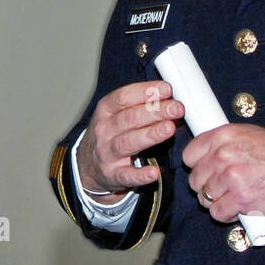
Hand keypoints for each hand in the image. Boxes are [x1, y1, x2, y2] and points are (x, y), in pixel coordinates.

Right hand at [75, 81, 182, 204]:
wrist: (88, 165)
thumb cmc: (109, 135)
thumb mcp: (116, 114)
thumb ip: (140, 104)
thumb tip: (169, 97)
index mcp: (105, 110)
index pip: (123, 97)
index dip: (145, 92)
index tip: (165, 89)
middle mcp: (104, 130)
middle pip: (129, 118)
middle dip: (155, 112)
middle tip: (176, 108)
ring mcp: (107, 153)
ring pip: (128, 143)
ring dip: (150, 135)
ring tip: (169, 129)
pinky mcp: (112, 175)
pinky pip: (127, 176)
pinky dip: (140, 175)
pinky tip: (154, 172)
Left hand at [182, 124, 264, 221]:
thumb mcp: (248, 135)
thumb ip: (224, 144)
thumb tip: (204, 156)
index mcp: (223, 136)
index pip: (189, 155)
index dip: (197, 167)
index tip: (205, 172)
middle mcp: (223, 155)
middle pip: (195, 179)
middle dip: (207, 186)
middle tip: (223, 188)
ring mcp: (230, 177)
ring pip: (205, 198)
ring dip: (217, 201)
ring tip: (232, 198)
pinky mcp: (239, 199)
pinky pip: (217, 213)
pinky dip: (226, 215)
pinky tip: (237, 208)